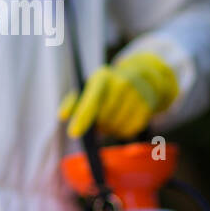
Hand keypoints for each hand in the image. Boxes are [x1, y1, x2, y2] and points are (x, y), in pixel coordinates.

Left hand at [58, 51, 178, 139]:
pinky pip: (128, 131)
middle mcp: (122, 83)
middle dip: (98, 123)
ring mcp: (137, 95)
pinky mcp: (147, 109)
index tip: (73, 133)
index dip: (82, 118)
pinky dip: (121, 130)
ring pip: (115, 127)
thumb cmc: (107, 87)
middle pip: (102, 118)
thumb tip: (62, 115)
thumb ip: (74, 101)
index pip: (91, 100)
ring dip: (109, 128)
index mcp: (103, 76)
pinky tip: (123, 118)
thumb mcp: (90, 87)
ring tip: (112, 116)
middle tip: (99, 117)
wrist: (141, 77)